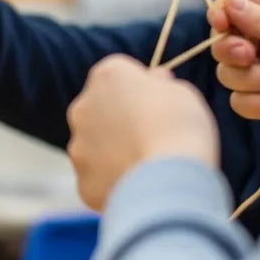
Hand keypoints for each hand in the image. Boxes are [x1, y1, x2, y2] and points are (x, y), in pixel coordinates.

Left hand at [66, 56, 218, 210]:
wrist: (170, 180)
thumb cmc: (180, 129)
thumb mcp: (181, 92)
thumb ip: (159, 84)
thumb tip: (153, 81)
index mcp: (107, 76)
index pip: (118, 74)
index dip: (139, 88)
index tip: (158, 103)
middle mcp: (82, 108)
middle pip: (100, 110)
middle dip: (119, 119)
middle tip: (152, 136)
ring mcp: (78, 147)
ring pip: (95, 146)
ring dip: (114, 151)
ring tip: (147, 165)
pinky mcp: (83, 182)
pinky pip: (98, 179)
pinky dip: (114, 181)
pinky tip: (139, 185)